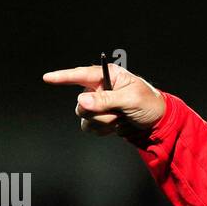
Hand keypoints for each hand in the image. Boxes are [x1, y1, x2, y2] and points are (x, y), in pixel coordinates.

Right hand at [41, 63, 166, 137]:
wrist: (158, 124)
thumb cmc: (149, 105)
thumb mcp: (130, 100)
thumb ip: (106, 100)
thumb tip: (82, 100)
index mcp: (109, 76)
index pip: (81, 74)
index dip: (64, 76)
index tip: (48, 78)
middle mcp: (100, 88)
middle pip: (81, 103)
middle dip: (99, 113)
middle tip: (118, 114)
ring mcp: (99, 105)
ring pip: (85, 118)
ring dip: (104, 123)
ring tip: (121, 120)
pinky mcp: (100, 118)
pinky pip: (91, 128)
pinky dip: (105, 130)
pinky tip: (118, 127)